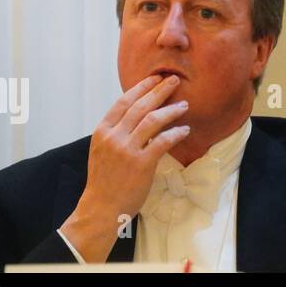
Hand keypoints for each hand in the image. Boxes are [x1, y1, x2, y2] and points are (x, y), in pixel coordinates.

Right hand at [59, 74, 189, 260]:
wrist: (100, 208)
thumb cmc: (104, 180)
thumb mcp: (102, 150)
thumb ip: (116, 132)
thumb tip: (135, 114)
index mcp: (102, 131)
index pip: (123, 102)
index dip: (141, 87)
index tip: (154, 78)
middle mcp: (113, 137)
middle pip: (140, 106)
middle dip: (159, 90)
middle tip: (174, 80)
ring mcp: (127, 150)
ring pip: (152, 120)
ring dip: (171, 110)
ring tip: (184, 105)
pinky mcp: (141, 164)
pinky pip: (162, 141)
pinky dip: (176, 133)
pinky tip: (185, 130)